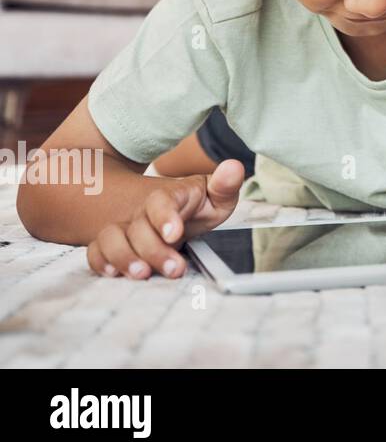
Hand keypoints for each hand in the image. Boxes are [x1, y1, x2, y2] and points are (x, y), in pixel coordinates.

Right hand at [86, 159, 244, 279]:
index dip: (165, 216)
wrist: (164, 209)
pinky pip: (95, 251)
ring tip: (142, 274)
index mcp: (167, 197)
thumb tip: (235, 167)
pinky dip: (101, 262)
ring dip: (123, 258)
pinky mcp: (110, 244)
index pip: (160, 201)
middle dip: (154, 250)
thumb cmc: (194, 206)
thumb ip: (224, 186)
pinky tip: (114, 273)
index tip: (175, 233)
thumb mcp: (214, 196)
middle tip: (175, 268)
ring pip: (110, 238)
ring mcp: (123, 228)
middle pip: (138, 228)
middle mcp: (141, 212)